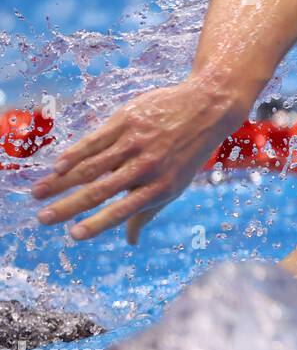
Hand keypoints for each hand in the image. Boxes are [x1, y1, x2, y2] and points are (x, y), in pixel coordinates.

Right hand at [31, 78, 246, 242]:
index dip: (97, 223)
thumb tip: (131, 242)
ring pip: (91, 166)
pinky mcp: (126, 121)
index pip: (123, 210)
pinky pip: (94, 141)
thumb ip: (148, 212)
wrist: (207, 107)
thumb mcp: (175, 184)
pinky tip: (57, 166)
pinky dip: (74, 154)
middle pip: (100, 190)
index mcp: (159, 186)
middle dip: (68, 206)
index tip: (73, 235)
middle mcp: (146, 166)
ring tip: (38, 193)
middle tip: (42, 218)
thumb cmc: (187, 153)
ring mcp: (135, 142)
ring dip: (61, 181)